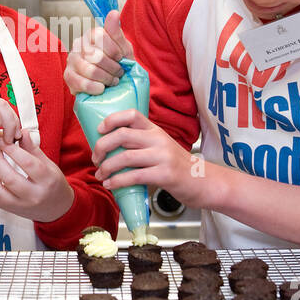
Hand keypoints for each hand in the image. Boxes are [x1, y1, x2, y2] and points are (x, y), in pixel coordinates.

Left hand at [0, 133, 73, 222]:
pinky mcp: (11, 210)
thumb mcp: (48, 164)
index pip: (28, 163)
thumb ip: (33, 149)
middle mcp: (34, 195)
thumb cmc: (53, 184)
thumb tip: (22, 133)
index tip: (4, 140)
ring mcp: (21, 205)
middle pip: (10, 178)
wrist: (57, 208)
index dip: (12, 150)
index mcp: (47, 181)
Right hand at [65, 10, 132, 94]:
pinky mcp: (68, 76)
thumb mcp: (123, 48)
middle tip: (119, 73)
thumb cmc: (117, 63)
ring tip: (112, 81)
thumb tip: (114, 13)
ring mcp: (71, 60)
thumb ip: (117, 33)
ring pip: (90, 70)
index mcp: (91, 34)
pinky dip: (95, 88)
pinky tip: (101, 88)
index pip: (101, 37)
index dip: (115, 51)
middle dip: (113, 68)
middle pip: (97, 56)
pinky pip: (81, 83)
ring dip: (106, 78)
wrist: (112, 82)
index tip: (121, 59)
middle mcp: (78, 44)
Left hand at [92, 109, 208, 207]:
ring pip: (125, 157)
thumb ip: (141, 144)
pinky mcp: (165, 175)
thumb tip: (110, 148)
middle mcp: (159, 140)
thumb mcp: (161, 147)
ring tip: (100, 175)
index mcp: (156, 130)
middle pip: (122, 135)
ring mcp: (162, 157)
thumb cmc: (178, 166)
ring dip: (106, 167)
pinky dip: (117, 181)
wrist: (204, 182)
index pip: (132, 114)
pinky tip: (110, 184)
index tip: (99, 130)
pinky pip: (134, 176)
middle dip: (102, 146)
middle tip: (95, 158)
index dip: (112, 120)